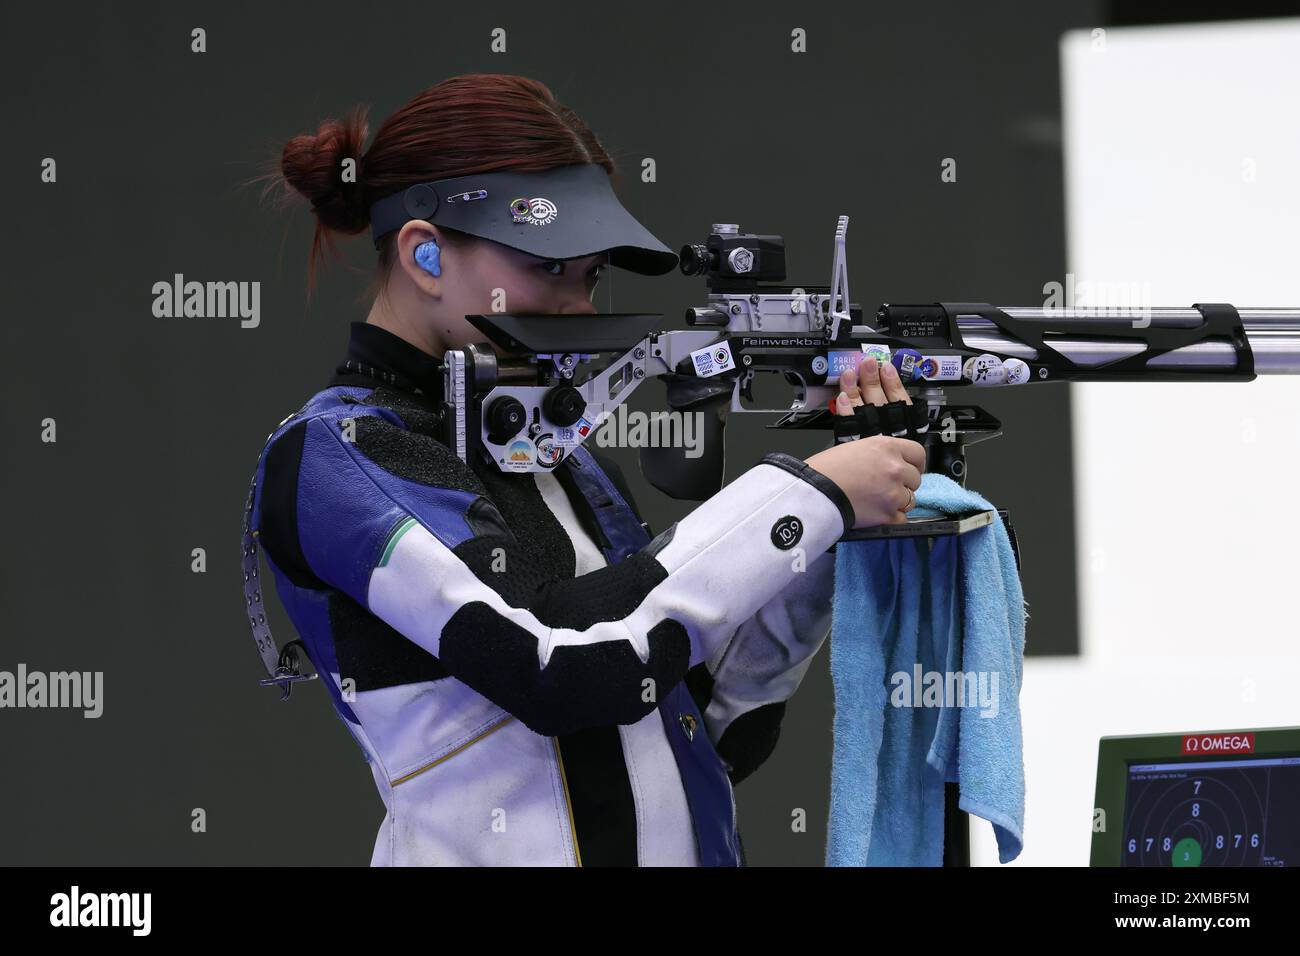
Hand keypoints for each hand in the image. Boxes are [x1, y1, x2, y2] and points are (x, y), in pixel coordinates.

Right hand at [803, 355, 925, 527]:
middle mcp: (895, 468)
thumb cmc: (826, 469)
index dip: (915, 463)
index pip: (918, 453)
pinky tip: (875, 512)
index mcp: (887, 447)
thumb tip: (893, 464)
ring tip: (876, 500)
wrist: (814, 492)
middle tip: (884, 487)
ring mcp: (894, 493)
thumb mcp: (857, 448)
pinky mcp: (888, 515)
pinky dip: (891, 518)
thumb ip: (880, 455)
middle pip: (915, 478)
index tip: (910, 470)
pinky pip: (902, 518)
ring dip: (898, 501)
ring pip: (910, 499)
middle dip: (904, 483)